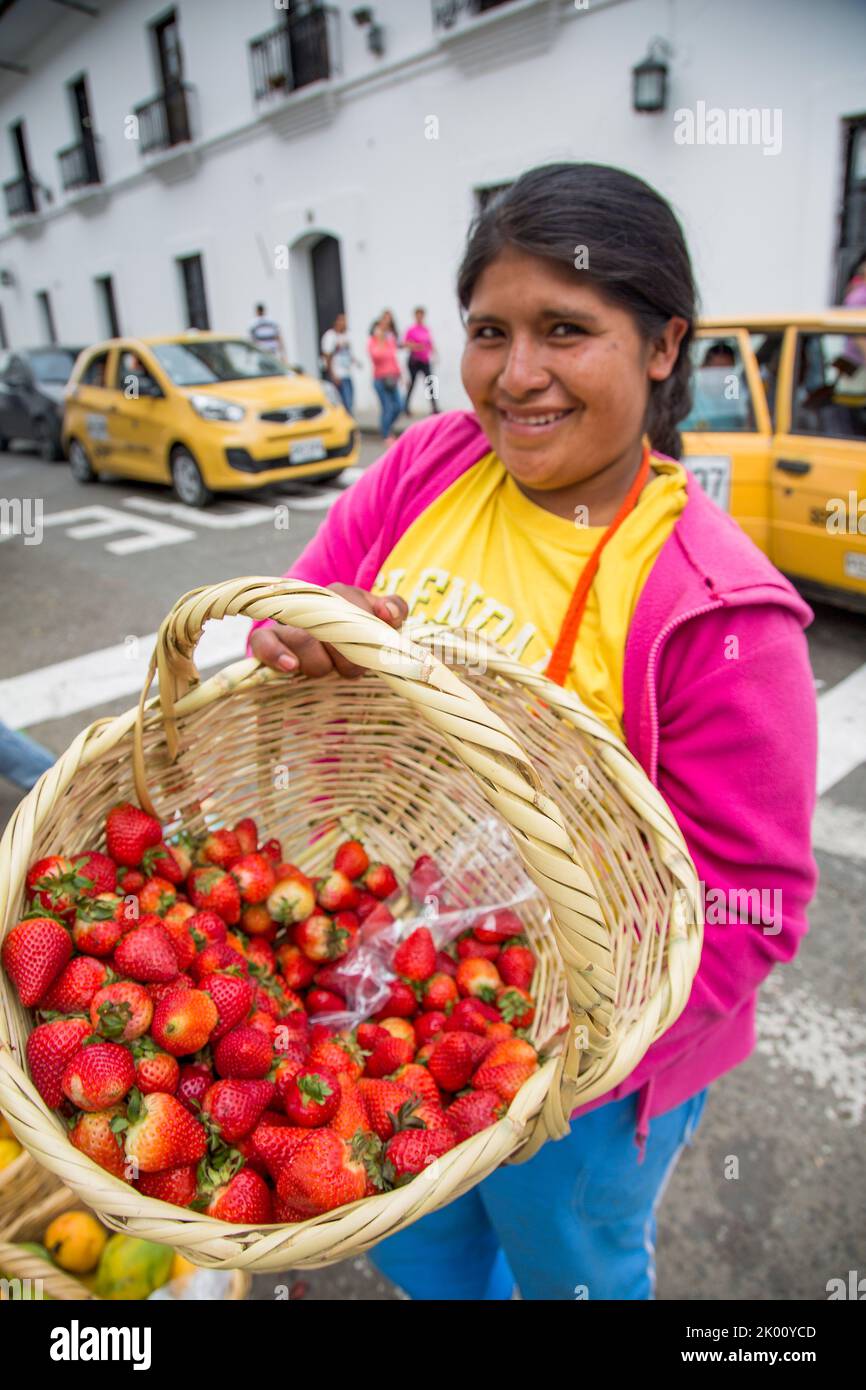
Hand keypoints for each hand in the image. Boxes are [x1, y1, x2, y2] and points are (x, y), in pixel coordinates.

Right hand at [249, 585, 408, 678]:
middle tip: (355, 665)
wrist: (319, 648)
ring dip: (320, 664)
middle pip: (328, 627)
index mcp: (340, 595)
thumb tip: (389, 614)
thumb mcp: (379, 619)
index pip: (352, 599)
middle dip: (348, 656)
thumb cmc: (355, 635)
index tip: (380, 637)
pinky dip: (276, 654)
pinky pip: (263, 643)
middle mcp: (312, 604)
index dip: (367, 622)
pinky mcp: (267, 641)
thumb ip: (394, 609)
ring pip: (302, 640)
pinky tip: (290, 666)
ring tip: (328, 671)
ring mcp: (288, 623)